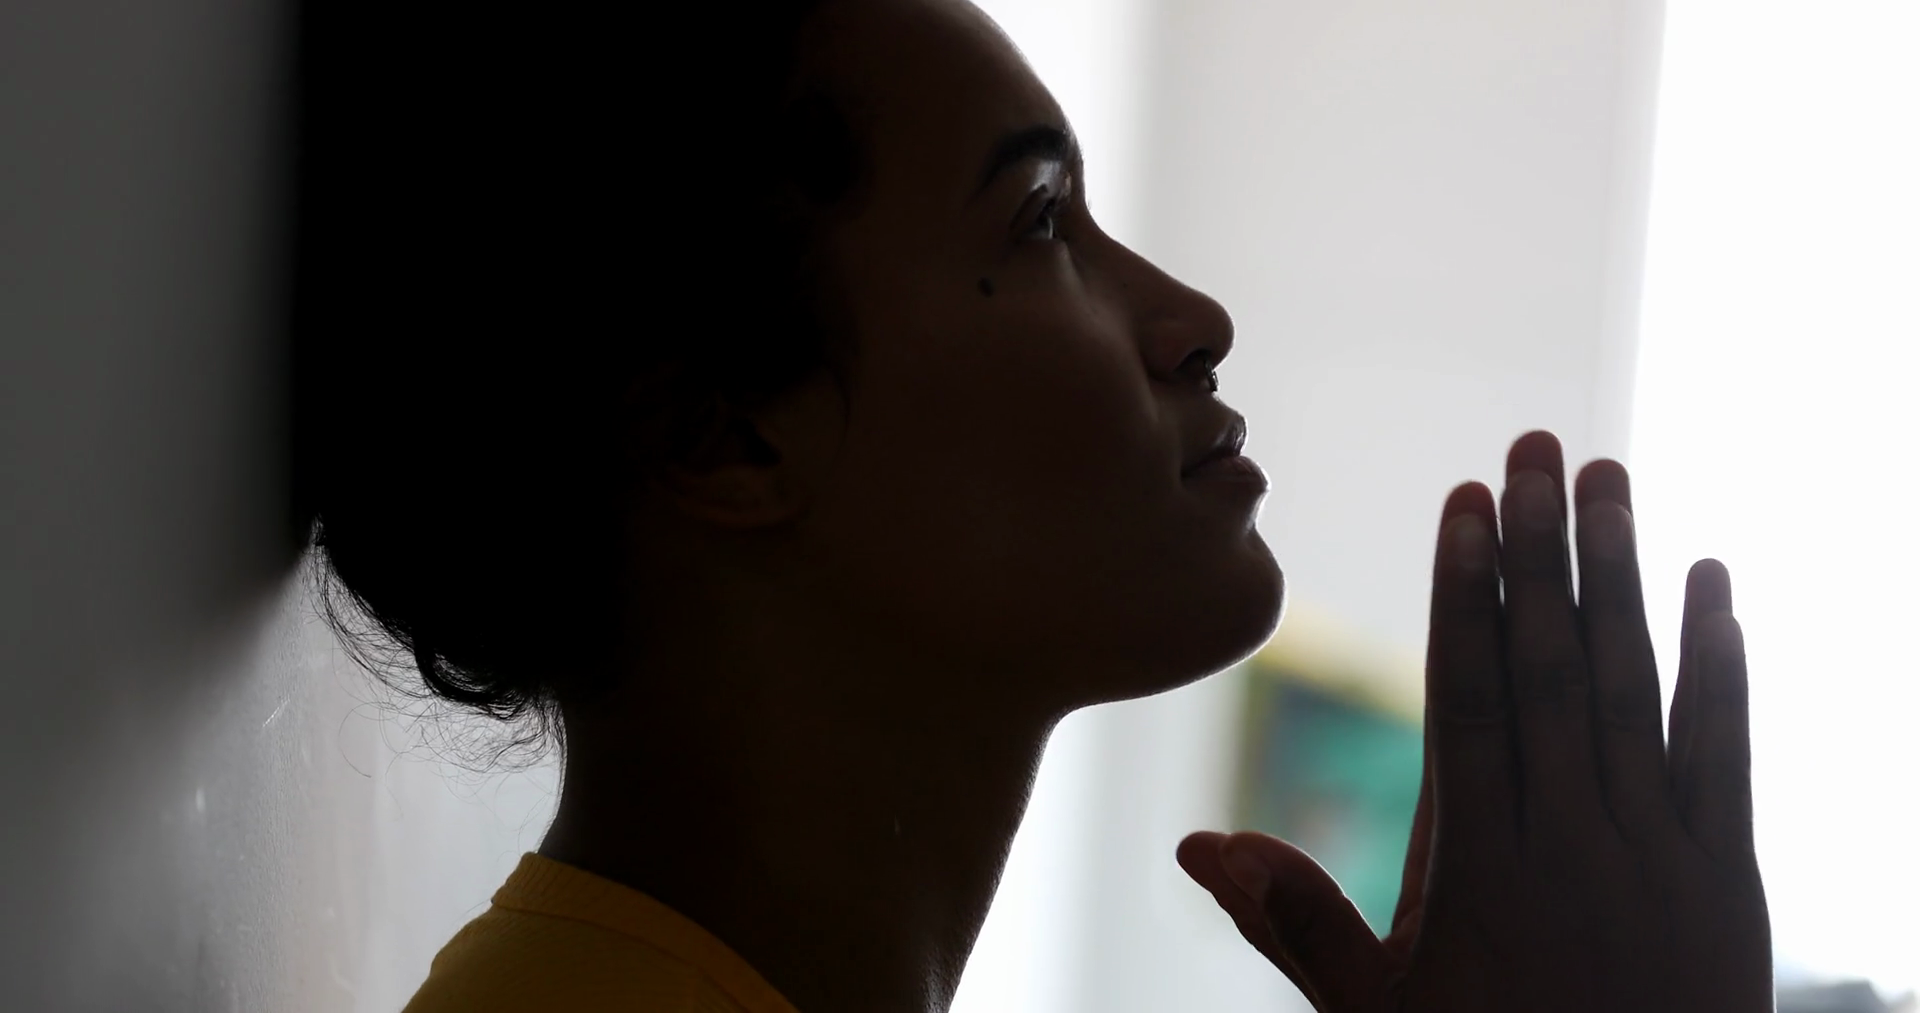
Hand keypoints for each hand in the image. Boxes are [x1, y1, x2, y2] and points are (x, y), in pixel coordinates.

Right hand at [1178, 432, 1770, 1010]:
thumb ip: (1294, 924)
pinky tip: (1715, 583)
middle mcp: (1574, 841)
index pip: (1472, 703)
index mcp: (1485, 868)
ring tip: (1609, 478)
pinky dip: (1723, 664)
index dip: (1468, 598)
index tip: (1463, 507)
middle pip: (1553, 671)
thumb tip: (1197, 845)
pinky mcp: (1727, 873)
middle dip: (1540, 551)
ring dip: (1623, 576)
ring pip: (1637, 691)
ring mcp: (1658, 852)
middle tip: (1532, 450)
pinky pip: (1726, 751)